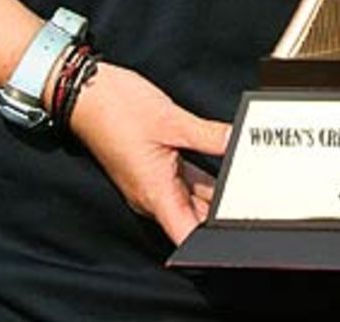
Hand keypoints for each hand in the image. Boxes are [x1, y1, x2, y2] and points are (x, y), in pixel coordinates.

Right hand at [68, 61, 229, 245]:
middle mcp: (152, 195)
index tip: (233, 237)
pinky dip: (200, 180)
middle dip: (219, 217)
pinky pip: (182, 182)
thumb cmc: (118, 110)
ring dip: (212, 196)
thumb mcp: (171, 121)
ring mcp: (152, 181)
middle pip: (191, 220)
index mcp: (155, 193)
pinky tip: (223, 170)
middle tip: (250, 205)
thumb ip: (208, 135)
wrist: (89, 94)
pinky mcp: (153, 168)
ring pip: (189, 199)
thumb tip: (236, 142)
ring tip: (245, 188)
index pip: (184, 237)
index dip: (208, 245)